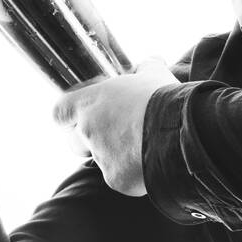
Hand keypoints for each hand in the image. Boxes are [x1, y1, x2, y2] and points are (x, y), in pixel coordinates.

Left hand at [52, 58, 180, 195]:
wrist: (182, 129)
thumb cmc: (164, 97)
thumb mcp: (154, 73)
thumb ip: (145, 67)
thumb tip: (151, 62)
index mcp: (90, 102)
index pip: (60, 112)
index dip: (68, 117)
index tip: (80, 118)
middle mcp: (88, 130)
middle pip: (75, 142)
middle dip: (89, 142)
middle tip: (115, 137)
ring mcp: (100, 157)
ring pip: (102, 161)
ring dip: (118, 156)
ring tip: (146, 147)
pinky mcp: (116, 179)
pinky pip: (121, 178)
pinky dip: (134, 174)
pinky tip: (154, 164)